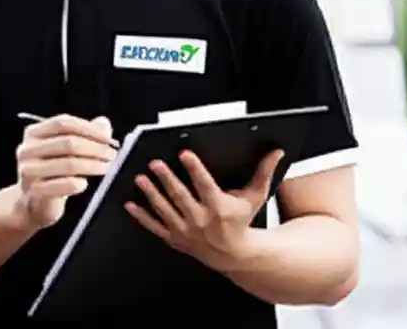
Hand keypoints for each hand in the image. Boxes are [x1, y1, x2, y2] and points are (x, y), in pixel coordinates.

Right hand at [15, 114, 117, 229]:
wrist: (32, 203)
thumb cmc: (51, 173)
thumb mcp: (65, 151)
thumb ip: (83, 134)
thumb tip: (103, 123)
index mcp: (33, 133)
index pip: (63, 123)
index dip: (88, 129)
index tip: (108, 138)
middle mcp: (26, 149)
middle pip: (68, 142)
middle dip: (95, 148)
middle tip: (112, 155)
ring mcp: (29, 171)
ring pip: (68, 164)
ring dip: (93, 165)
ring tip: (106, 168)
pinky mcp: (35, 191)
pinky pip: (64, 185)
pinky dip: (78, 183)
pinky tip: (85, 183)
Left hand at [125, 148, 284, 271]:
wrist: (234, 255)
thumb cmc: (243, 221)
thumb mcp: (255, 197)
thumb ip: (264, 172)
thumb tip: (277, 151)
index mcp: (219, 207)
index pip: (205, 185)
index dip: (195, 169)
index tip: (184, 154)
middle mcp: (201, 220)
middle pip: (180, 196)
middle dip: (167, 179)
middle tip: (154, 162)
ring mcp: (185, 230)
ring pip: (164, 209)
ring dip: (151, 194)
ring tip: (140, 178)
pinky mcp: (174, 238)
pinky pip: (154, 227)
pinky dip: (141, 216)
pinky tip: (129, 204)